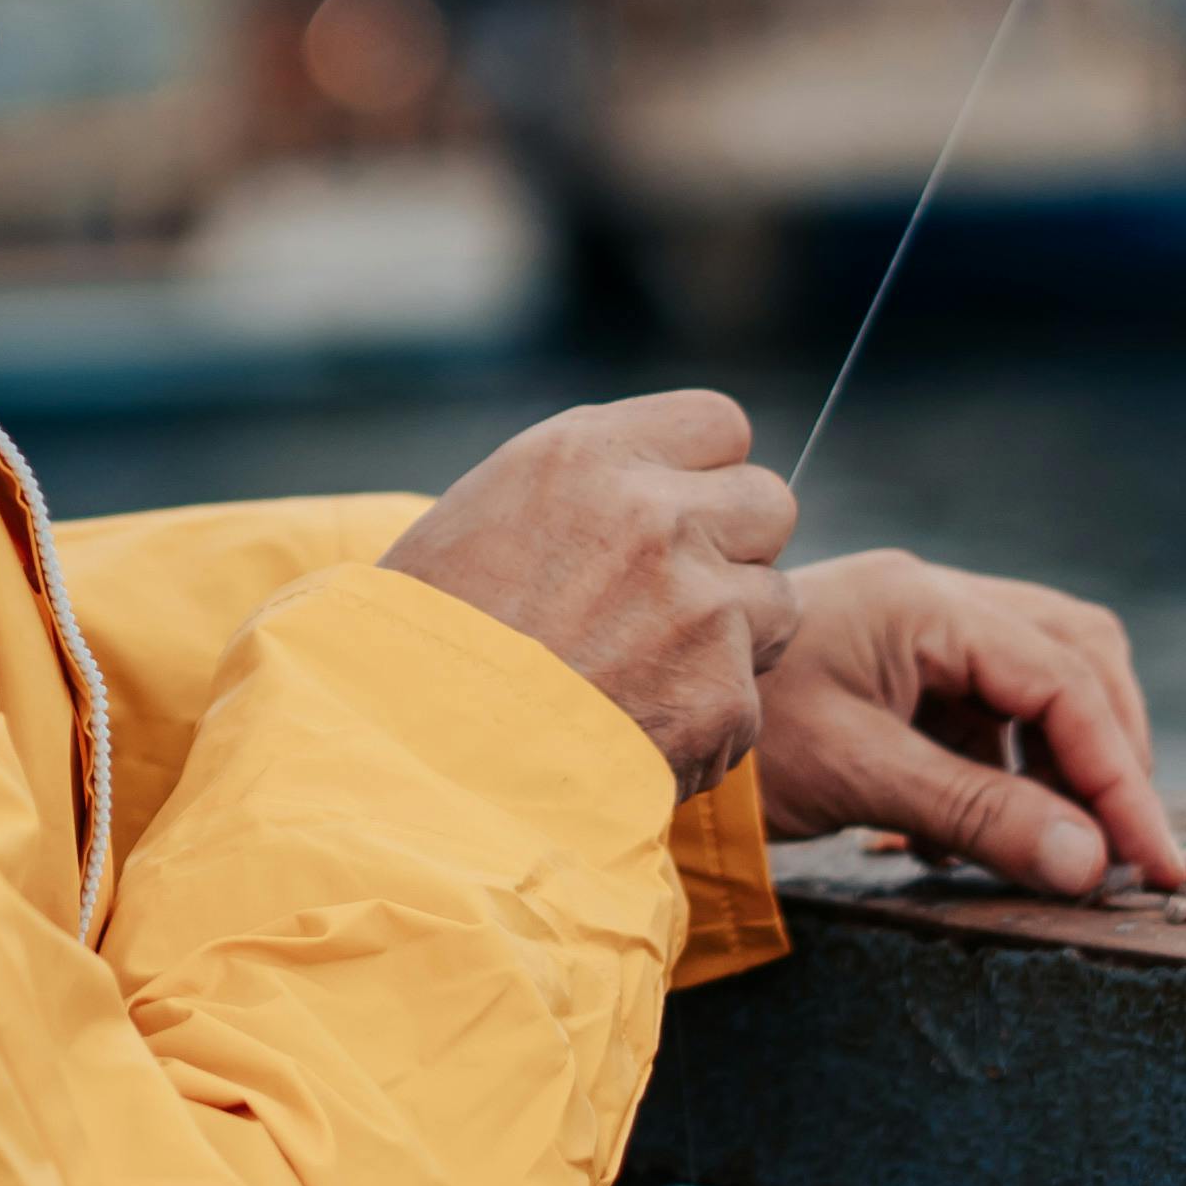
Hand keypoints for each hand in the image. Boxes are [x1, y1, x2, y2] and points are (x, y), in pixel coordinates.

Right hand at [387, 392, 801, 784]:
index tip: (678, 517)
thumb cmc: (420, 644)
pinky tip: (634, 742)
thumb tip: (659, 494)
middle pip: (770, 503)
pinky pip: (749, 706)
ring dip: (734, 642)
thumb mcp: (486, 516)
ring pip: (779, 604)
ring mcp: (698, 606)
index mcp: (588, 455)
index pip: (722, 425)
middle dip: (737, 552)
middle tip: (678, 604)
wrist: (405, 760)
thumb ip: (589, 493)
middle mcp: (655, 515)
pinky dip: (705, 732)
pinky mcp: (719, 697)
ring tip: (650, 679)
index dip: (705, 477)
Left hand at [749, 546, 1181, 903]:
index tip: (1154, 860)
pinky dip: (1009, 771)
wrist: (627, 730)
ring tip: (1059, 849)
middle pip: (1074, 655)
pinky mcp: (901, 670)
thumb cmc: (739, 745)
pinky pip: (990, 711)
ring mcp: (917, 631)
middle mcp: (931, 600)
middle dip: (1111, 752)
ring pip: (1041, 679)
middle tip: (1126, 853)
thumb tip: (1090, 862)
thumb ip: (977, 815)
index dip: (1122, 772)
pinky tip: (981, 834)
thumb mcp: (860, 779)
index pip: (1064, 677)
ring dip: (1065, 763)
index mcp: (922, 604)